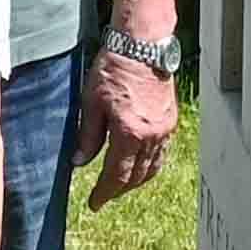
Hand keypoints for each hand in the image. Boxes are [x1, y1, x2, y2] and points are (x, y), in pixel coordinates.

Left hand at [82, 46, 178, 198]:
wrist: (141, 46)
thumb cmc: (113, 69)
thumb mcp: (91, 103)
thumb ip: (87, 136)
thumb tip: (79, 162)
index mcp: (129, 133)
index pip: (116, 175)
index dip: (104, 193)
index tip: (93, 203)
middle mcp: (151, 135)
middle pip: (136, 176)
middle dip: (118, 190)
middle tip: (103, 196)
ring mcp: (164, 129)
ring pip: (152, 167)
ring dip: (136, 181)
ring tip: (120, 185)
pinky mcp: (171, 121)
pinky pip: (162, 153)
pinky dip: (150, 165)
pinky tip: (140, 165)